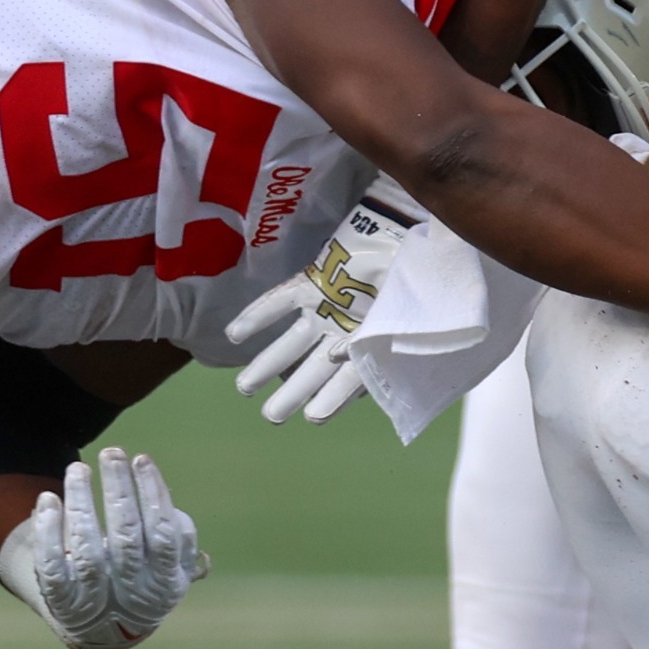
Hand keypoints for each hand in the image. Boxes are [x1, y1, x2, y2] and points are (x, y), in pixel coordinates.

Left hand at [0, 448, 208, 648]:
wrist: (106, 630)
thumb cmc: (145, 581)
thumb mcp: (173, 567)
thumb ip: (180, 536)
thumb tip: (163, 498)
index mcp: (166, 581)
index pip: (163, 534)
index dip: (153, 495)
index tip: (141, 459)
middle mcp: (132, 592)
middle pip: (126, 536)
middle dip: (119, 490)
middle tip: (112, 453)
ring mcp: (95, 598)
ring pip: (87, 548)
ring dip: (82, 503)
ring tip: (78, 469)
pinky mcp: (61, 600)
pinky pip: (51, 565)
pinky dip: (48, 532)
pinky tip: (48, 499)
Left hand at [225, 182, 419, 424]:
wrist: (407, 231)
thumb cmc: (414, 277)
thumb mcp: (400, 317)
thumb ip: (370, 342)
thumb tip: (337, 359)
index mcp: (372, 344)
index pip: (349, 382)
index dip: (332, 400)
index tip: (313, 418)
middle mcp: (345, 331)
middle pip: (312, 369)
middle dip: (292, 393)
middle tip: (271, 416)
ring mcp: (326, 307)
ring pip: (291, 343)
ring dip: (267, 365)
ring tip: (244, 388)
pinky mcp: (312, 283)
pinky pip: (279, 302)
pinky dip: (256, 317)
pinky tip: (233, 336)